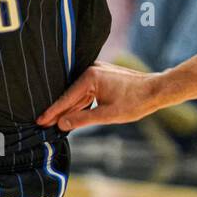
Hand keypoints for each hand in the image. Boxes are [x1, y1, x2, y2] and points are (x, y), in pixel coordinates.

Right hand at [36, 62, 165, 130]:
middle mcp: (91, 71)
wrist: (156, 90)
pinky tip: (73, 114)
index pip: (66, 98)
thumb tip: (62, 124)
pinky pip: (87, 93)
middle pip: (70, 96)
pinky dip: (81, 104)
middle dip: (59, 111)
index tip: (40, 121)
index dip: (52, 112)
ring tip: (55, 122)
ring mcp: (97, 73)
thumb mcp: (107, 115)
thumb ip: (82, 119)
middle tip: (43, 124)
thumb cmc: (135, 102)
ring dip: (70, 109)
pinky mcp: (103, 77)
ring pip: (79, 95)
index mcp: (90, 77)